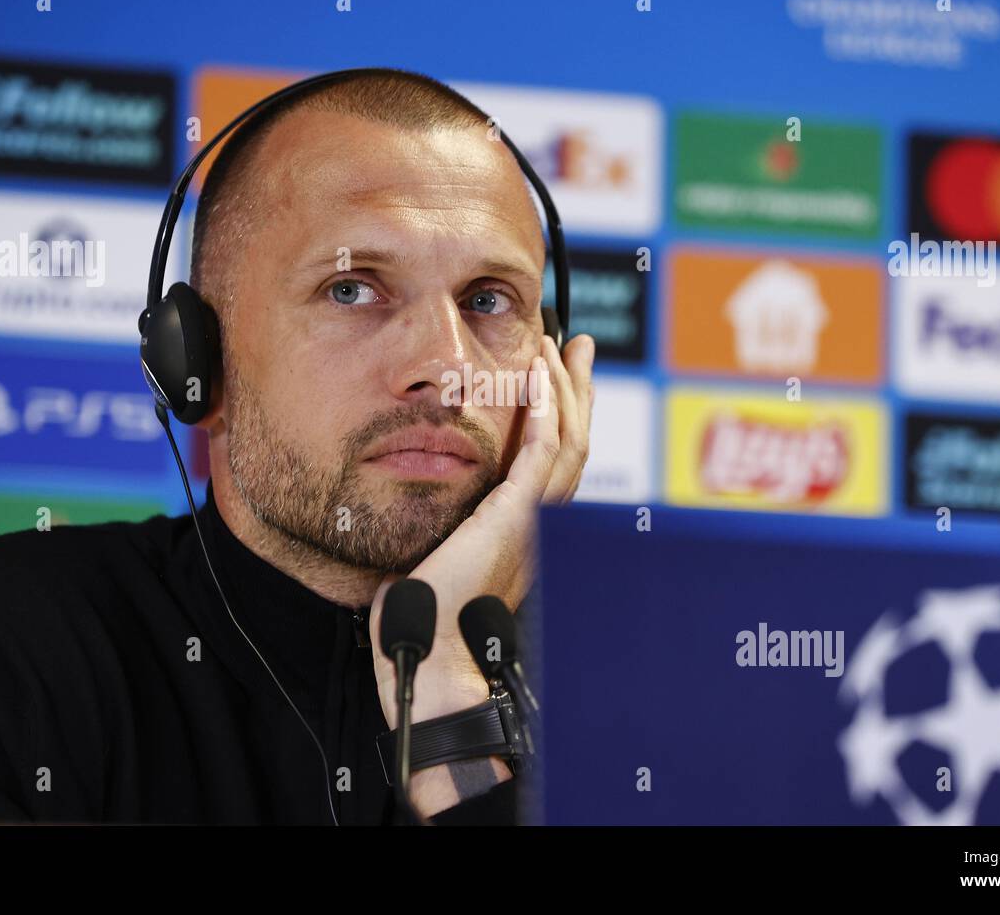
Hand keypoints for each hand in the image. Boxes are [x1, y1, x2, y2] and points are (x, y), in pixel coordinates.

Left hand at [368, 332, 594, 814]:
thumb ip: (443, 530)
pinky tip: (536, 378)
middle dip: (578, 391)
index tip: (554, 378)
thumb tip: (424, 515)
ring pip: (568, 442)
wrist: (426, 652)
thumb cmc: (421, 620)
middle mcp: (537, 524)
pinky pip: (541, 454)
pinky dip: (543, 413)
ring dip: (565, 390)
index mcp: (523, 532)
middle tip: (579, 347)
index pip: (555, 462)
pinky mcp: (514, 517)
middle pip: (575, 443)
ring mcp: (531, 521)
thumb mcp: (435, 558)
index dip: (560, 416)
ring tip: (561, 348)